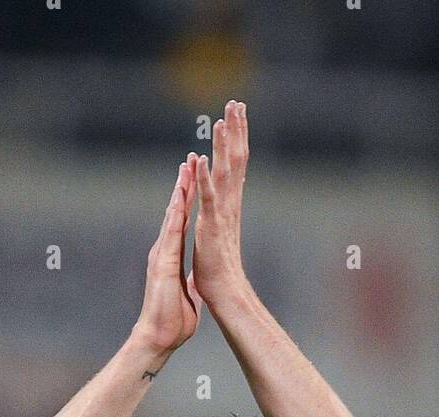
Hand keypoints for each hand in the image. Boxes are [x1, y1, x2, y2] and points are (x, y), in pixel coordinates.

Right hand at [134, 158, 201, 356]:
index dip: (188, 202)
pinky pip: (171, 231)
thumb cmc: (172, 322)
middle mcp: (164, 251)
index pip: (181, 223)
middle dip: (183, 186)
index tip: (193, 182)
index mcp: (170, 258)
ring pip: (172, 216)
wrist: (158, 337)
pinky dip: (177, 211)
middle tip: (189, 161)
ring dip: (180, 191)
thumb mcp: (187, 295)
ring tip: (186, 168)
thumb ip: (189, 282)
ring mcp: (162, 254)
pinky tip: (181, 195)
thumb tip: (196, 279)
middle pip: (175, 212)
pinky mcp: (163, 261)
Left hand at [192, 99, 249, 307]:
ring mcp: (221, 213)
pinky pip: (207, 197)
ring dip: (223, 145)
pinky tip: (200, 159)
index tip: (238, 114)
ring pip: (225, 172)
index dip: (237, 137)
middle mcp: (230, 204)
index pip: (237, 164)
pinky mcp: (210, 226)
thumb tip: (225, 204)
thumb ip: (221, 215)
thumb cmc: (219, 270)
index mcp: (230, 204)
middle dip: (236, 130)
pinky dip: (204, 177)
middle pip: (236, 159)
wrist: (225, 292)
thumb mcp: (219, 234)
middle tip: (236, 103)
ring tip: (221, 119)